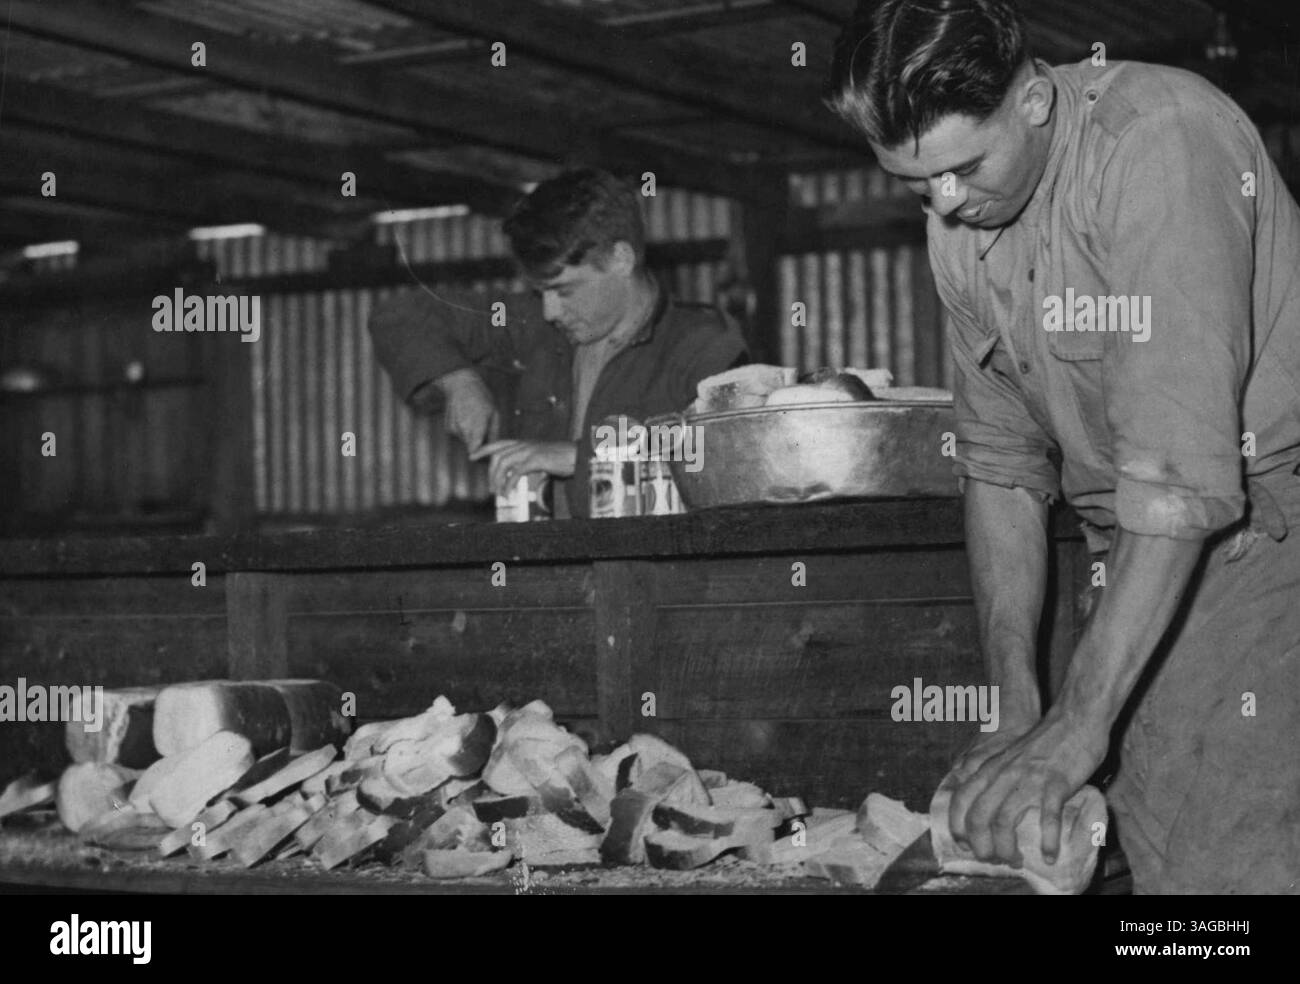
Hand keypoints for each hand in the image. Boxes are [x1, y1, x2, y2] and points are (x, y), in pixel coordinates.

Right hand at [437, 369, 497, 451]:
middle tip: (486, 436)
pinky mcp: (448, 428)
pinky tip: (467, 419)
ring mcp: (453, 429)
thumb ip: (493, 434)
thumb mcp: (494, 413)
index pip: (475, 451)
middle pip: (472, 448)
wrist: (460, 384)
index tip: (487, 455)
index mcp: (476, 426)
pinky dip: (464, 432)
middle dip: (479, 446)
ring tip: (476, 422)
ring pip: (466, 442)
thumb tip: (494, 449)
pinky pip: (459, 436)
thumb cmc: (481, 398)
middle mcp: (462, 429)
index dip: (481, 456)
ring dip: (472, 437)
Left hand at [469, 439, 576, 495]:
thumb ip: (528, 461)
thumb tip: (517, 472)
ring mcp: (529, 451)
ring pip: (503, 465)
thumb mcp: (542, 458)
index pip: (498, 443)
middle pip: (497, 457)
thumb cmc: (563, 459)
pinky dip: (509, 485)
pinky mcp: (535, 460)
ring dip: (498, 481)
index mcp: (525, 443)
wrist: (579, 456)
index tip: (472, 456)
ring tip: (500, 494)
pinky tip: (509, 493)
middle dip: (491, 473)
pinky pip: (515, 473)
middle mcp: (524, 445)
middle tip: (492, 488)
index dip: (484, 449)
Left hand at [948, 706, 1106, 866]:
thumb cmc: (1045, 741)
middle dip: (982, 845)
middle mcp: (1004, 775)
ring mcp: (1028, 780)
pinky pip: (1047, 818)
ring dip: (1007, 848)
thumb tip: (989, 804)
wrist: (1074, 719)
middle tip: (994, 859)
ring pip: (1005, 821)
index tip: (966, 845)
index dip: (959, 826)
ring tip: (1017, 861)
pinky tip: (1050, 855)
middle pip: (979, 816)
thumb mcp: (1009, 756)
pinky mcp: (1055, 784)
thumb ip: (997, 775)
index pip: (961, 800)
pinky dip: (1047, 842)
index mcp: (991, 768)